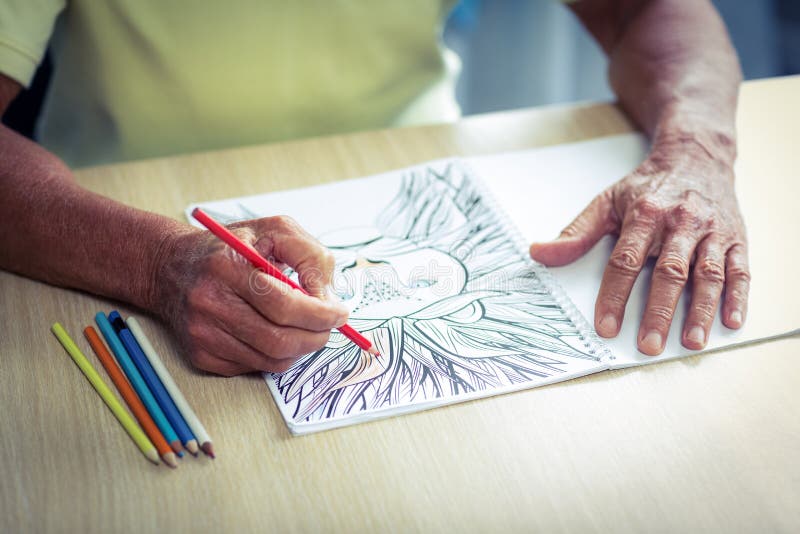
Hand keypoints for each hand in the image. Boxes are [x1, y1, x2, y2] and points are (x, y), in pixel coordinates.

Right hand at [152, 216, 348, 374]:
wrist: (171, 266)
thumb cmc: (230, 246)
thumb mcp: (274, 230)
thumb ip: (309, 256)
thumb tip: (329, 299)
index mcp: (226, 266)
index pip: (283, 304)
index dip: (320, 314)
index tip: (340, 314)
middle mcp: (209, 302)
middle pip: (279, 339)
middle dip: (316, 336)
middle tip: (330, 325)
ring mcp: (202, 333)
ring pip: (272, 359)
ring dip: (301, 348)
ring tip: (305, 327)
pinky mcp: (201, 355)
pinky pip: (254, 367)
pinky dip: (276, 355)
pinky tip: (274, 332)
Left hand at [529, 134, 749, 354]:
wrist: (697, 156)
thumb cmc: (648, 187)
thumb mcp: (607, 202)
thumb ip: (576, 233)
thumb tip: (539, 253)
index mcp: (645, 215)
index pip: (626, 261)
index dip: (614, 295)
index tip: (606, 327)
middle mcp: (681, 223)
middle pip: (670, 272)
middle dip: (660, 312)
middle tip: (649, 345)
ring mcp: (712, 231)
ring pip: (709, 274)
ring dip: (702, 310)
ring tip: (692, 342)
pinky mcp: (737, 238)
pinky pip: (741, 270)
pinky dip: (739, 297)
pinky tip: (731, 321)